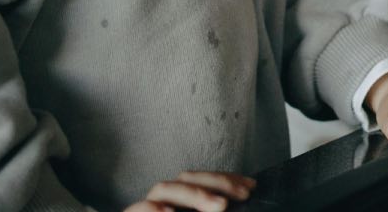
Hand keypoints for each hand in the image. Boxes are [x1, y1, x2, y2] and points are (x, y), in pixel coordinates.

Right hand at [122, 170, 252, 209]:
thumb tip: (244, 201)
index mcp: (180, 204)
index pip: (202, 180)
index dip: (225, 179)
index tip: (250, 186)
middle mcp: (162, 203)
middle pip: (185, 179)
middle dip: (214, 183)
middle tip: (239, 196)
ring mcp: (144, 210)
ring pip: (162, 190)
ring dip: (192, 194)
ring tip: (218, 205)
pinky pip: (137, 210)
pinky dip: (152, 209)